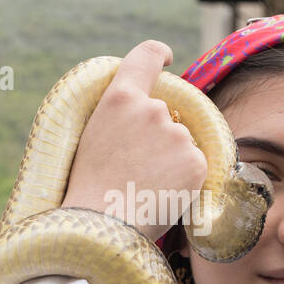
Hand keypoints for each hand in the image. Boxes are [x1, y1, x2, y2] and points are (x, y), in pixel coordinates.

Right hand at [60, 40, 208, 244]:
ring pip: (179, 143)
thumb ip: (120, 117)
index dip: (158, 54)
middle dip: (155, 137)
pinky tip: (160, 194)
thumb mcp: (92, 137)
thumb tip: (141, 113)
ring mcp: (177, 135)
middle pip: (163, 115)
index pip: (145, 57)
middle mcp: (152, 109)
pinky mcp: (196, 160)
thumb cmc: (87, 189)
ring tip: (143, 187)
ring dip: (168, 160)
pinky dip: (182, 179)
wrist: (101, 228)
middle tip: (134, 169)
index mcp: (119, 99)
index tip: (166, 57)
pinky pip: (193, 165)